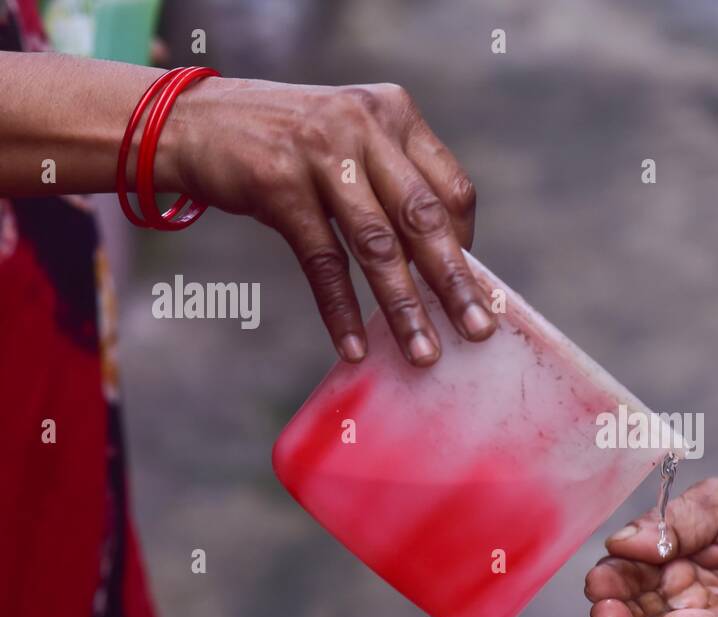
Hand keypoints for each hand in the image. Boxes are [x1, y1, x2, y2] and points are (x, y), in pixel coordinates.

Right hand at [161, 78, 495, 365]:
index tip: (467, 287)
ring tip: (423, 353)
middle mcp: (363, 125)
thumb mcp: (349, 141)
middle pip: (424, 219)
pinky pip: (322, 262)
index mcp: (393, 113)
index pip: (451, 188)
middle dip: (454, 283)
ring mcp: (321, 153)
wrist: (188, 120)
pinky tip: (354, 348)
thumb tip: (445, 264)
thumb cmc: (285, 143)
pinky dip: (340, 310)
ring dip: (403, 306)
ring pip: (376, 245)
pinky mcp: (278, 185)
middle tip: (479, 330)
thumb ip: (394, 184)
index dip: (464, 244)